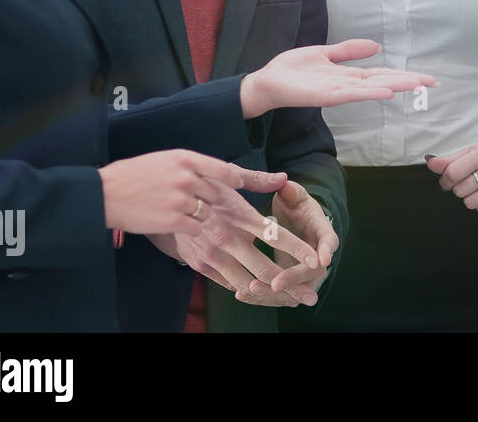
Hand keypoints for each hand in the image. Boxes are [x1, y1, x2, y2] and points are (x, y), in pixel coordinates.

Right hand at [100, 150, 286, 235]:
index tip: (253, 183)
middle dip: (210, 201)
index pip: (226, 169)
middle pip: (217, 194)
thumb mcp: (163, 160)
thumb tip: (216, 173)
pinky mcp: (175, 220)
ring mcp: (182, 199)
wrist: (104, 194)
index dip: (241, 179)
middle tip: (191, 203)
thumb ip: (190, 165)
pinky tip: (171, 222)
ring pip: (208, 212)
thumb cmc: (132, 175)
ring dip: (198, 215)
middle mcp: (188, 177)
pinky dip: (188, 228)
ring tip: (173, 210)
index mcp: (185, 158)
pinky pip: (196, 227)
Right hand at [146, 177, 325, 306]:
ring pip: (248, 283)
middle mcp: (228, 239)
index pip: (275, 235)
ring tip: (293, 300)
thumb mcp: (227, 178)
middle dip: (291, 285)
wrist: (161, 206)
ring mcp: (213, 256)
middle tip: (311, 296)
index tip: (316, 260)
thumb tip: (285, 178)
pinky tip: (263, 294)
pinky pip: (229, 284)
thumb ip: (258, 180)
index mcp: (239, 216)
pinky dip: (247, 290)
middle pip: (265, 269)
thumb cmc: (202, 190)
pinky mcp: (202, 266)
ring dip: (271, 293)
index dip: (297, 249)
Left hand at [239, 38, 436, 118]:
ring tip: (417, 85)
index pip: (382, 75)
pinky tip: (386, 92)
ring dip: (395, 86)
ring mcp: (338, 92)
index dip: (404, 75)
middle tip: (432, 83)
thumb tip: (376, 45)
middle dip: (408, 82)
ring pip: (373, 88)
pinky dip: (370, 93)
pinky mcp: (325, 96)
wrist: (267, 81)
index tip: (426, 78)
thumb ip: (349, 50)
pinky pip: (351, 94)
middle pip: (384, 82)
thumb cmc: (292, 70)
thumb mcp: (325, 53)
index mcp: (348, 76)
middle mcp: (348, 86)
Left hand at [239, 180, 338, 306]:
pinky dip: (261, 297)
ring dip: (273, 294)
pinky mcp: (290, 285)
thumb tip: (285, 184)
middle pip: (312, 274)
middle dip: (294, 280)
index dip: (325, 251)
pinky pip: (278, 296)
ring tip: (251, 289)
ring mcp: (305, 275)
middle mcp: (318, 258)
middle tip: (276, 284)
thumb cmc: (295, 207)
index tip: (323, 261)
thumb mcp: (295, 196)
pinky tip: (241, 294)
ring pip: (294, 291)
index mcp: (323, 232)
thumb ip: (292, 192)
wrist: (294, 224)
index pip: (328, 243)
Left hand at [426, 143, 477, 215]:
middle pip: (460, 190)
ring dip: (470, 198)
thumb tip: (430, 162)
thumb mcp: (470, 153)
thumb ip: (449, 160)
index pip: (453, 173)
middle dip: (459, 188)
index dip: (445, 180)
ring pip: (470, 203)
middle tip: (468, 182)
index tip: (447, 181)